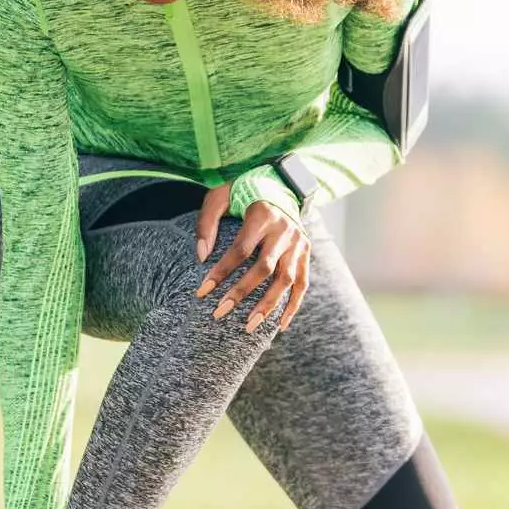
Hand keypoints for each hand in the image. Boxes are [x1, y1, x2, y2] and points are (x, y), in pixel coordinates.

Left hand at [194, 184, 310, 334]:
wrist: (281, 183)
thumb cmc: (244, 191)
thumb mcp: (220, 196)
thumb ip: (207, 223)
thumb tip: (201, 257)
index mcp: (263, 215)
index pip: (241, 250)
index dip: (221, 272)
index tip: (202, 291)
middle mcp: (285, 230)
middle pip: (264, 268)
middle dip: (241, 293)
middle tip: (219, 313)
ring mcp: (299, 243)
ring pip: (286, 280)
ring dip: (268, 305)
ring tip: (249, 326)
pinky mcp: (306, 252)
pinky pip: (303, 284)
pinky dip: (293, 306)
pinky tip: (280, 326)